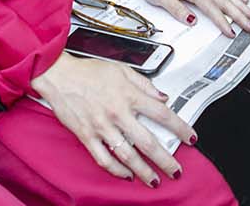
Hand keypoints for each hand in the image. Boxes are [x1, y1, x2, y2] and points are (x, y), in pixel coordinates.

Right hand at [32, 52, 193, 184]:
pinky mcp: (87, 136)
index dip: (180, 127)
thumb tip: (163, 96)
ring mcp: (102, 127)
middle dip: (165, 160)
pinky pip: (104, 159)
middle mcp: (117, 113)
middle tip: (176, 170)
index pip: (162, 114)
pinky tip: (127, 175)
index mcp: (129, 96)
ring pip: (127, 155)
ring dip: (143, 171)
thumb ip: (145, 84)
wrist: (59, 76)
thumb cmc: (88, 72)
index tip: (190, 137)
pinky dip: (116, 170)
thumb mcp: (122, 70)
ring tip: (154, 180)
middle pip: (148, 142)